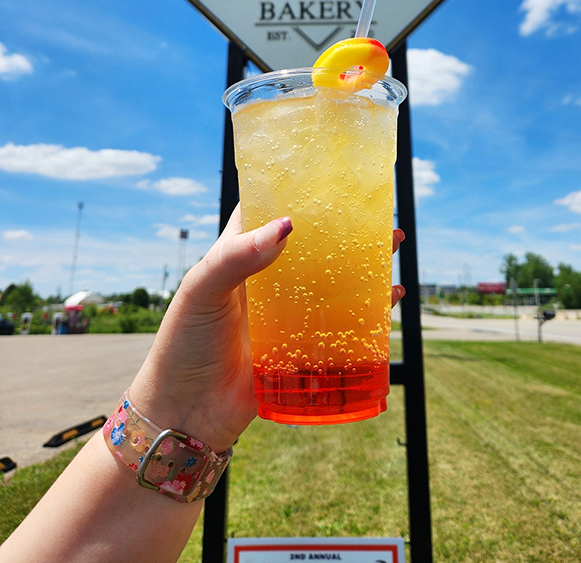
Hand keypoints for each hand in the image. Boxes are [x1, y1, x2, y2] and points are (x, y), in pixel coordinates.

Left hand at [130, 209, 405, 453]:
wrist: (184, 414)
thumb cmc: (183, 345)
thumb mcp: (202, 291)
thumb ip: (236, 257)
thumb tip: (286, 225)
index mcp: (239, 254)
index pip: (268, 209)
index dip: (294, 189)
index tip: (328, 173)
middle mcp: (266, 278)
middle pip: (311, 243)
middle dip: (343, 226)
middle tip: (375, 211)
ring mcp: (286, 312)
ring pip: (332, 279)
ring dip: (362, 262)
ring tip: (391, 244)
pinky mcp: (302, 346)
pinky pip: (341, 322)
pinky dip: (368, 309)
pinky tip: (390, 297)